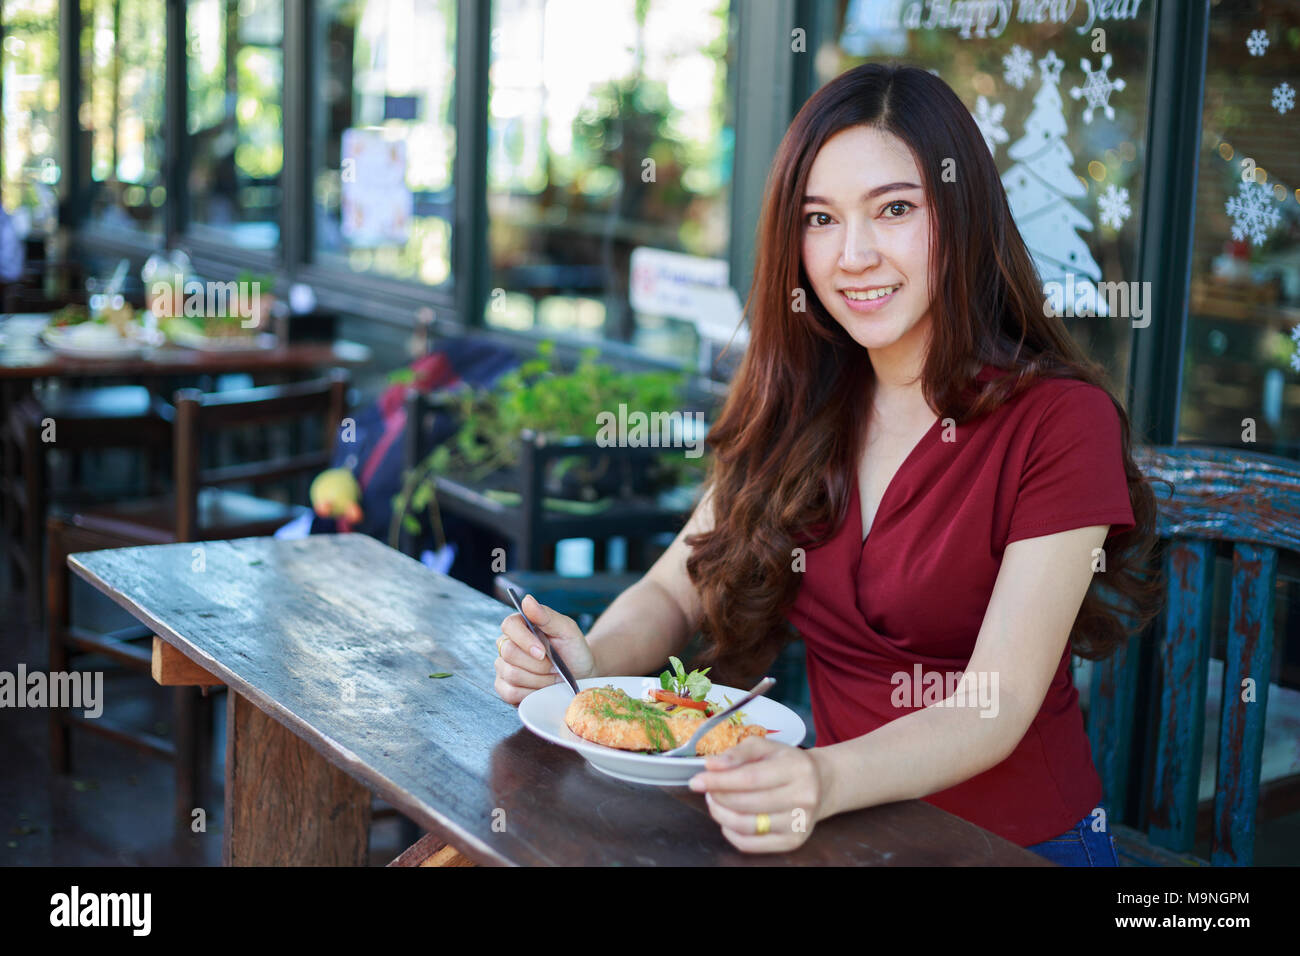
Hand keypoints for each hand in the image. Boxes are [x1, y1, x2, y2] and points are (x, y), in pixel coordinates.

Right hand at [493, 594, 595, 705]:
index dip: (525, 640)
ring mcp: (503, 667)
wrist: (580, 674)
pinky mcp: (504, 688)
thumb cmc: (573, 649)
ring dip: (539, 680)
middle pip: (509, 653)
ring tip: (552, 677)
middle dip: (538, 664)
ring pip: (511, 675)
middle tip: (555, 666)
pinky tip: (542, 688)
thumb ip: (547, 616)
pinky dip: (531, 693)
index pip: (509, 625)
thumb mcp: (567, 630)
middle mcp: (507, 645)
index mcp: (520, 625)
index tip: (543, 652)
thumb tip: (527, 600)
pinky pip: (510, 692)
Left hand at [688, 737, 829, 852]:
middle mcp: (803, 797)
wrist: (821, 784)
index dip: (719, 781)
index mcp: (796, 768)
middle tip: (707, 789)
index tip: (696, 781)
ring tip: (716, 802)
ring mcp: (799, 823)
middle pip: (746, 803)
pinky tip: (728, 819)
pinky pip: (751, 844)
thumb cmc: (787, 762)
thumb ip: (737, 753)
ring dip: (721, 815)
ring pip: (747, 826)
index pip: (749, 778)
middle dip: (718, 797)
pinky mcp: (793, 841)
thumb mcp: (765, 747)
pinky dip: (731, 832)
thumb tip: (711, 765)